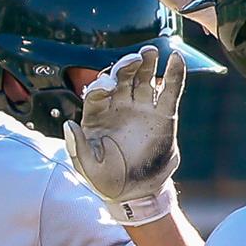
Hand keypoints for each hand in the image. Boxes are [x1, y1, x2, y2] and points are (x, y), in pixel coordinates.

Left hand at [64, 46, 185, 225]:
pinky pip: (169, 91)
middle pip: (121, 79)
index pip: (97, 93)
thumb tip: (68, 124)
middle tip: (134, 58)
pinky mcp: (163, 115)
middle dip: (126, 67)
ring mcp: (141, 108)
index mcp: (97, 116)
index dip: (101, 87)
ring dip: (147, 64)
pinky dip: (174, 75)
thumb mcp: (87, 168)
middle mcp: (118, 107)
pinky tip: (177, 59)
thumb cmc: (106, 181)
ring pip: (143, 80)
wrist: (135, 193)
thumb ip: (77, 147)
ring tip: (150, 52)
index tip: (107, 86)